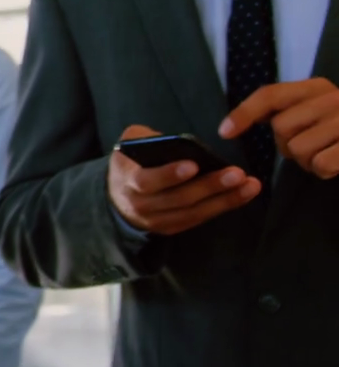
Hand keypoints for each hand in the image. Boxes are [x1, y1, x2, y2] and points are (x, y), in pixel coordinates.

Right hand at [108, 124, 260, 234]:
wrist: (118, 196)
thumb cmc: (131, 162)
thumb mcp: (130, 143)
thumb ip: (148, 139)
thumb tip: (182, 144)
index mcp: (128, 180)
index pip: (148, 181)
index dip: (170, 174)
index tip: (194, 165)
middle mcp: (142, 205)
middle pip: (179, 198)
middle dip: (210, 186)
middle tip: (237, 174)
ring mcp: (158, 220)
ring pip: (194, 212)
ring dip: (225, 199)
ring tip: (250, 185)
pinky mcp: (172, 228)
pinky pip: (200, 218)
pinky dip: (223, 207)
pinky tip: (243, 194)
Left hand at [222, 78, 338, 177]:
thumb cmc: (338, 128)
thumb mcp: (317, 109)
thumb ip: (286, 109)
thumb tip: (236, 124)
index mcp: (316, 87)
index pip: (270, 95)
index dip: (244, 113)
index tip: (224, 132)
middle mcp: (331, 98)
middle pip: (281, 126)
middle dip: (285, 145)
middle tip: (306, 147)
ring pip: (298, 148)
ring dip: (305, 161)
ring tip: (321, 155)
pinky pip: (320, 164)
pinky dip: (322, 171)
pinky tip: (334, 165)